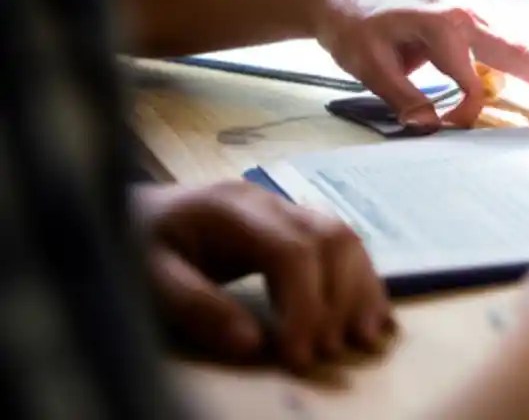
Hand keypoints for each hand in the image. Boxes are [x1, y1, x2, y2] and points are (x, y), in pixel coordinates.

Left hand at [131, 182, 393, 373]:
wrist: (128, 210)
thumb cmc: (134, 244)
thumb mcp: (147, 276)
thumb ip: (195, 306)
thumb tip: (253, 344)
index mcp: (231, 208)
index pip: (291, 251)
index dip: (306, 305)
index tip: (300, 357)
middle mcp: (268, 200)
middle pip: (330, 237)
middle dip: (340, 298)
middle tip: (330, 351)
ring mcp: (284, 207)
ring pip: (344, 236)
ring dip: (361, 287)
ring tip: (367, 336)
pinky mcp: (292, 221)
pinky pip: (341, 242)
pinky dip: (361, 278)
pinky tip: (370, 312)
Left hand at [314, 0, 528, 130]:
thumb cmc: (353, 24)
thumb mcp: (366, 63)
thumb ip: (400, 97)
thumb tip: (431, 128)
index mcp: (446, 25)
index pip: (474, 86)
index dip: (462, 116)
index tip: (440, 129)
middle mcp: (472, 20)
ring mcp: (478, 23)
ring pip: (526, 58)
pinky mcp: (476, 30)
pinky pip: (512, 56)